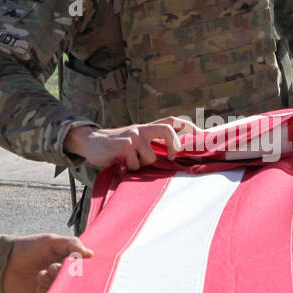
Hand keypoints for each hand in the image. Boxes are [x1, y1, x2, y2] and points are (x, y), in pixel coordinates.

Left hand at [2, 233, 91, 292]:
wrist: (4, 262)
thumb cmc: (27, 248)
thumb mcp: (51, 241)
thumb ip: (72, 244)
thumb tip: (91, 254)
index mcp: (68, 262)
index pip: (83, 270)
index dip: (80, 269)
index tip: (74, 266)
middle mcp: (63, 277)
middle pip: (75, 283)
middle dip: (64, 276)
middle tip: (52, 268)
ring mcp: (54, 289)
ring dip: (52, 284)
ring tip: (41, 274)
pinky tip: (37, 285)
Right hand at [64, 116, 196, 169]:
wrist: (91, 142)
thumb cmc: (116, 147)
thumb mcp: (135, 142)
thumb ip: (151, 146)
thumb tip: (173, 159)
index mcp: (146, 128)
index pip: (171, 121)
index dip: (187, 126)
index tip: (201, 134)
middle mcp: (141, 129)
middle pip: (166, 129)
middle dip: (173, 145)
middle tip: (171, 156)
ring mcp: (133, 136)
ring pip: (150, 158)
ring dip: (141, 166)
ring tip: (129, 163)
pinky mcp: (124, 146)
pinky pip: (135, 166)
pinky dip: (129, 170)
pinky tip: (120, 165)